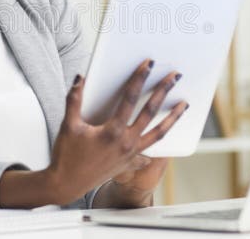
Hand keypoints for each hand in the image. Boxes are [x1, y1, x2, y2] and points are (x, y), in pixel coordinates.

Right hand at [44, 59, 188, 204]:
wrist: (66, 184)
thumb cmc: (66, 156)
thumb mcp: (69, 125)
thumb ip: (74, 99)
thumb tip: (80, 78)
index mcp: (112, 132)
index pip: (130, 99)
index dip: (139, 79)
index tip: (148, 65)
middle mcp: (126, 143)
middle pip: (150, 112)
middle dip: (163, 91)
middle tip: (174, 76)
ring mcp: (131, 155)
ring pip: (158, 134)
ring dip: (172, 118)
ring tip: (184, 105)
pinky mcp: (129, 163)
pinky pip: (148, 152)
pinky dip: (157, 144)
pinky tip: (164, 135)